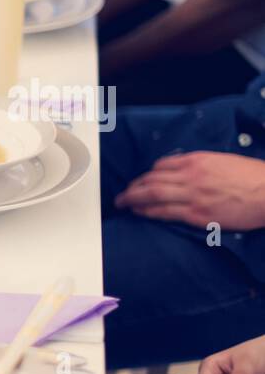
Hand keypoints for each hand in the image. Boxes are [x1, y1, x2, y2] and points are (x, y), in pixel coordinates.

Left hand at [114, 151, 264, 230]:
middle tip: (123, 193)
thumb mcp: (224, 162)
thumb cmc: (253, 178)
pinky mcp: (196, 213)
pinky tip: (139, 213)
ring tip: (122, 203)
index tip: (143, 180)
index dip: (148, 174)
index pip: (162, 165)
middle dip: (133, 187)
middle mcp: (191, 176)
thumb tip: (187, 172)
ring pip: (152, 195)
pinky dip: (147, 212)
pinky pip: (163, 212)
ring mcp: (192, 195)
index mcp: (198, 160)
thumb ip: (203, 166)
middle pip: (151, 179)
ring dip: (132, 199)